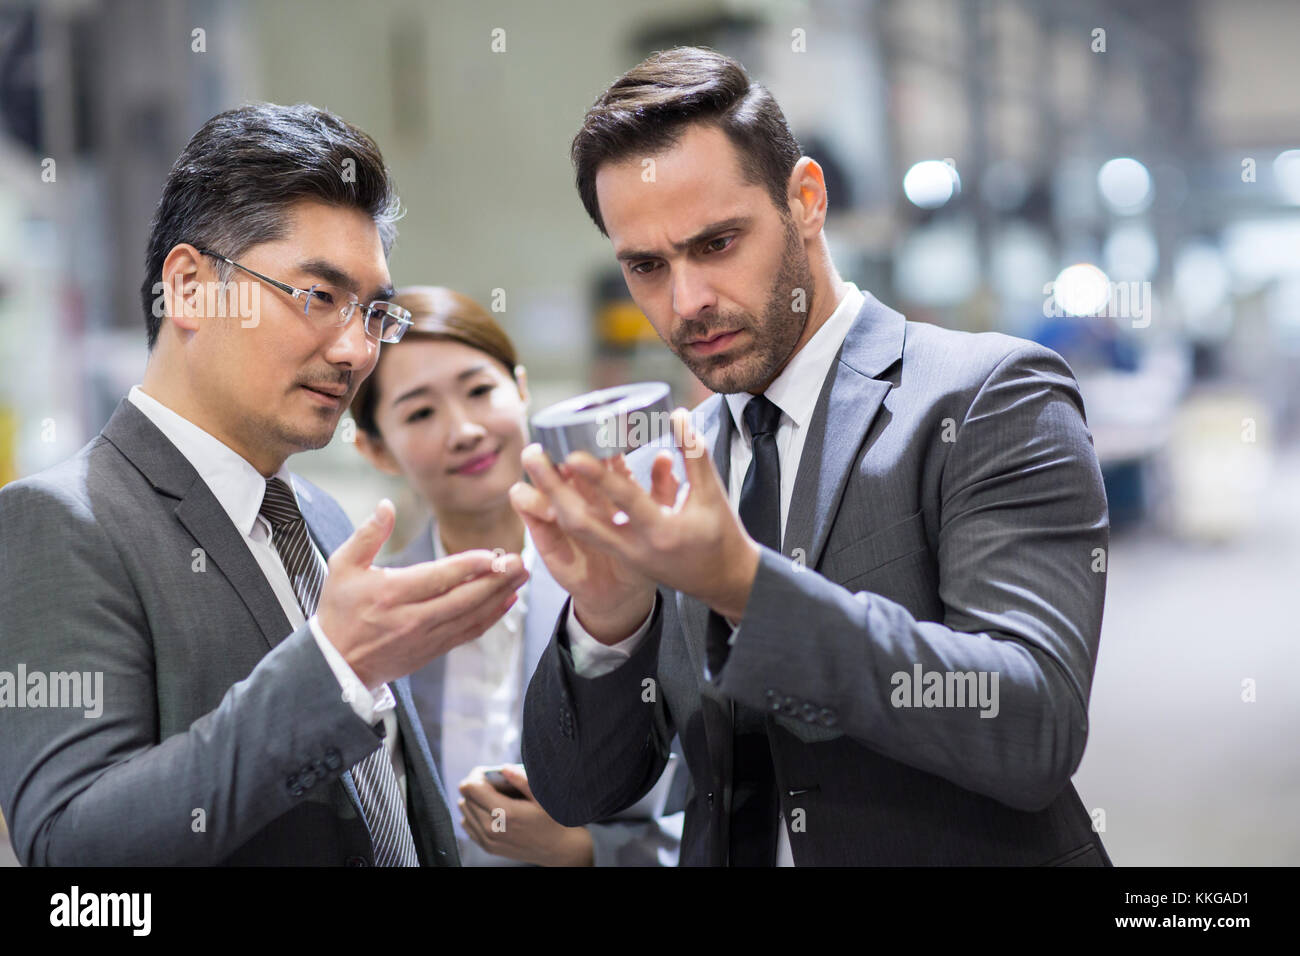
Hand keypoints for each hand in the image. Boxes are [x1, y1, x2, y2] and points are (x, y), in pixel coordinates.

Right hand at [317, 499, 528, 687]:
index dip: (468, 566)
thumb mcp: (342, 566)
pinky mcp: (432, 650)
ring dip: (499, 596)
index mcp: (391, 594)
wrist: (337, 663)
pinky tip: (507, 601)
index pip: (438, 579)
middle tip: (519, 562)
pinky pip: (468, 633)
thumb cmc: (340, 610)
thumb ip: (367, 535)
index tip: (492, 555)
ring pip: (470, 616)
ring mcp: (425, 637)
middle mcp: (412, 618)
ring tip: (520, 576)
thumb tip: (386, 506)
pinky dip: (491, 617)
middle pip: (463, 598)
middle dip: (495, 580)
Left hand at [458, 765, 593, 865]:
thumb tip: (503, 768)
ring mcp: (488, 840)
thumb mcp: (541, 797)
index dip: (476, 775)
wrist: (557, 849)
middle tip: (494, 783)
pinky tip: (490, 811)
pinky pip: (467, 825)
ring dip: (474, 800)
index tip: (488, 773)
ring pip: (464, 811)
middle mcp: (491, 828)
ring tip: (494, 797)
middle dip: (476, 786)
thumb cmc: (552, 821)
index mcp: (504, 813)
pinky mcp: (487, 847)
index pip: (470, 788)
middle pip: (465, 798)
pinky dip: (474, 814)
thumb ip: (520, 780)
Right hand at [511, 452, 654, 643]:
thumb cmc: (639, 552)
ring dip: (539, 468)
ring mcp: (557, 503)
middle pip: (564, 456)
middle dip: (562, 446)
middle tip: (568, 446)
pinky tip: (547, 508)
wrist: (619, 590)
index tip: (600, 435)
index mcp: (607, 480)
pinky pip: (523, 501)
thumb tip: (665, 457)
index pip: (597, 449)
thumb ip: (662, 491)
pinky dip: (530, 499)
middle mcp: (579, 487)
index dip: (596, 438)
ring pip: (539, 474)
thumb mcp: (655, 521)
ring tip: (540, 464)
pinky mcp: (539, 523)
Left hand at [520, 408, 759, 620]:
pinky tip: (557, 478)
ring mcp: (623, 554)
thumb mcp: (713, 494)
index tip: (573, 454)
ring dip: (553, 496)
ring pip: (577, 527)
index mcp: (663, 532)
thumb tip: (678, 414)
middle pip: (581, 520)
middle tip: (533, 454)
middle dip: (553, 488)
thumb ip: (695, 454)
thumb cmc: (720, 534)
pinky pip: (584, 529)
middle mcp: (635, 547)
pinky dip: (568, 505)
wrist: (721, 580)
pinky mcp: (618, 553)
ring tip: (538, 462)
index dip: (600, 476)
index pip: (625, 500)